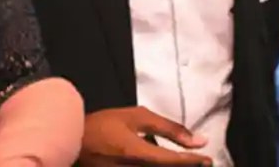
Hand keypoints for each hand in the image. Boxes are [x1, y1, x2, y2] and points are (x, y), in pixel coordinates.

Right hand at [80, 107, 211, 165]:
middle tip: (196, 162)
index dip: (194, 162)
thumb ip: (169, 128)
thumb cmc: (103, 125)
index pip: (174, 161)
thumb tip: (198, 140)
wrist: (71, 140)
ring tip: (179, 160)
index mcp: (138, 154)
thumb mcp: (137, 117)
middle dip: (184, 166)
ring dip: (170, 166)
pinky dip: (156, 166)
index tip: (208, 160)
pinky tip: (156, 161)